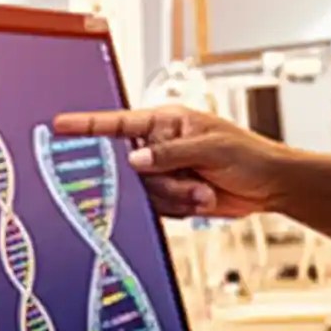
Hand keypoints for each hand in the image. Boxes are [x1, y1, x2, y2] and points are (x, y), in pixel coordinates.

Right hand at [52, 105, 287, 217]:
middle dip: (159, 180)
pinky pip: (158, 208)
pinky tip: (203, 199)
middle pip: (128, 168)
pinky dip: (181, 207)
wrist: (271, 185)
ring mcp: (165, 172)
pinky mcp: (172, 195)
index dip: (88, 124)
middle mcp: (160, 146)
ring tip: (205, 189)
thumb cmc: (250, 155)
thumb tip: (135, 159)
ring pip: (143, 193)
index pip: (120, 122)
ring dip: (176, 196)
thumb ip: (171, 153)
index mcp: (167, 122)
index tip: (58, 125)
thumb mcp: (212, 148)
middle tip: (189, 179)